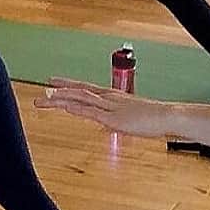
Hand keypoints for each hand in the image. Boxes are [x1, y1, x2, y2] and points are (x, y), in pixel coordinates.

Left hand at [34, 78, 174, 138]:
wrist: (167, 116)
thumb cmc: (153, 117)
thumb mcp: (129, 120)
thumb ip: (116, 121)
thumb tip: (107, 125)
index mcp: (112, 97)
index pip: (85, 89)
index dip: (68, 85)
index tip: (54, 83)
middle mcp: (109, 98)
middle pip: (79, 92)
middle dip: (59, 91)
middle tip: (42, 91)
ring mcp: (110, 106)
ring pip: (81, 98)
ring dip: (62, 98)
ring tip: (46, 98)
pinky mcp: (114, 118)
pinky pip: (92, 112)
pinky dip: (77, 108)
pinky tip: (66, 108)